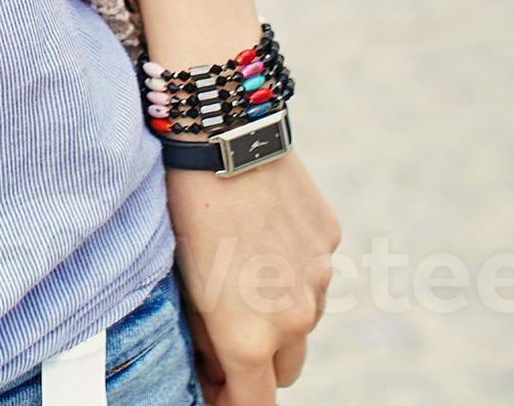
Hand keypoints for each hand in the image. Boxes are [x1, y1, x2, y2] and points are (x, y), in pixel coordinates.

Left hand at [167, 155, 338, 403]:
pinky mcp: (330, 240)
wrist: (223, 135)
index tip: (216, 391)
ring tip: (242, 268)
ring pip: (304, 319)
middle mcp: (294, 318)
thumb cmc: (186, 210)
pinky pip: (314, 271)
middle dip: (259, 362)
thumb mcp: (184, 284)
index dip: (232, 402)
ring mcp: (320, 277)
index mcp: (250, 337)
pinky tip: (262, 231)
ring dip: (279, 313)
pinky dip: (292, 266)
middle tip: (226, 331)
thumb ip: (207, 337)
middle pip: (285, 369)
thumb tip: (218, 366)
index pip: (255, 404)